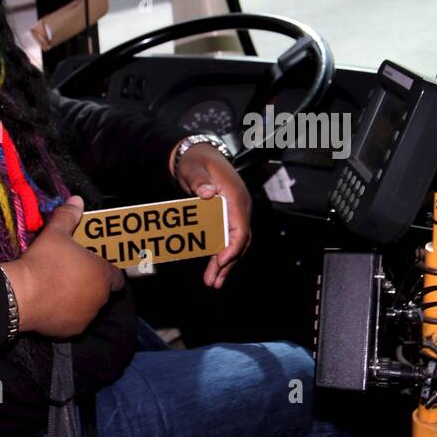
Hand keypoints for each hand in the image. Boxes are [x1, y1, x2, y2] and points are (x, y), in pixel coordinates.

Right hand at [0, 195, 124, 336]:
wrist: (20, 295)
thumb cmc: (43, 261)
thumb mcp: (55, 234)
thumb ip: (68, 217)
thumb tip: (77, 200)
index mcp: (102, 274)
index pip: (117, 276)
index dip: (107, 271)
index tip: (93, 266)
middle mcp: (100, 298)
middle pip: (101, 292)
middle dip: (90, 285)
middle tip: (71, 276)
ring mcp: (86, 316)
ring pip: (88, 308)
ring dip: (79, 301)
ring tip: (58, 291)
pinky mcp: (71, 331)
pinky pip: (73, 322)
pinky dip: (66, 315)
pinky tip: (51, 306)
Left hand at [171, 143, 251, 288]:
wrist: (199, 154)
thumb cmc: (197, 161)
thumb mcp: (195, 168)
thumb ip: (200, 180)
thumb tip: (207, 193)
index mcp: (235, 198)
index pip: (240, 228)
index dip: (232, 247)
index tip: (221, 261)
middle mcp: (240, 208)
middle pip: (239, 241)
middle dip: (227, 264)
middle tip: (214, 282)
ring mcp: (235, 214)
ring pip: (234, 244)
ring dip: (224, 264)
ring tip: (213, 282)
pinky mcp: (227, 217)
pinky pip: (227, 240)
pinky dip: (221, 255)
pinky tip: (214, 269)